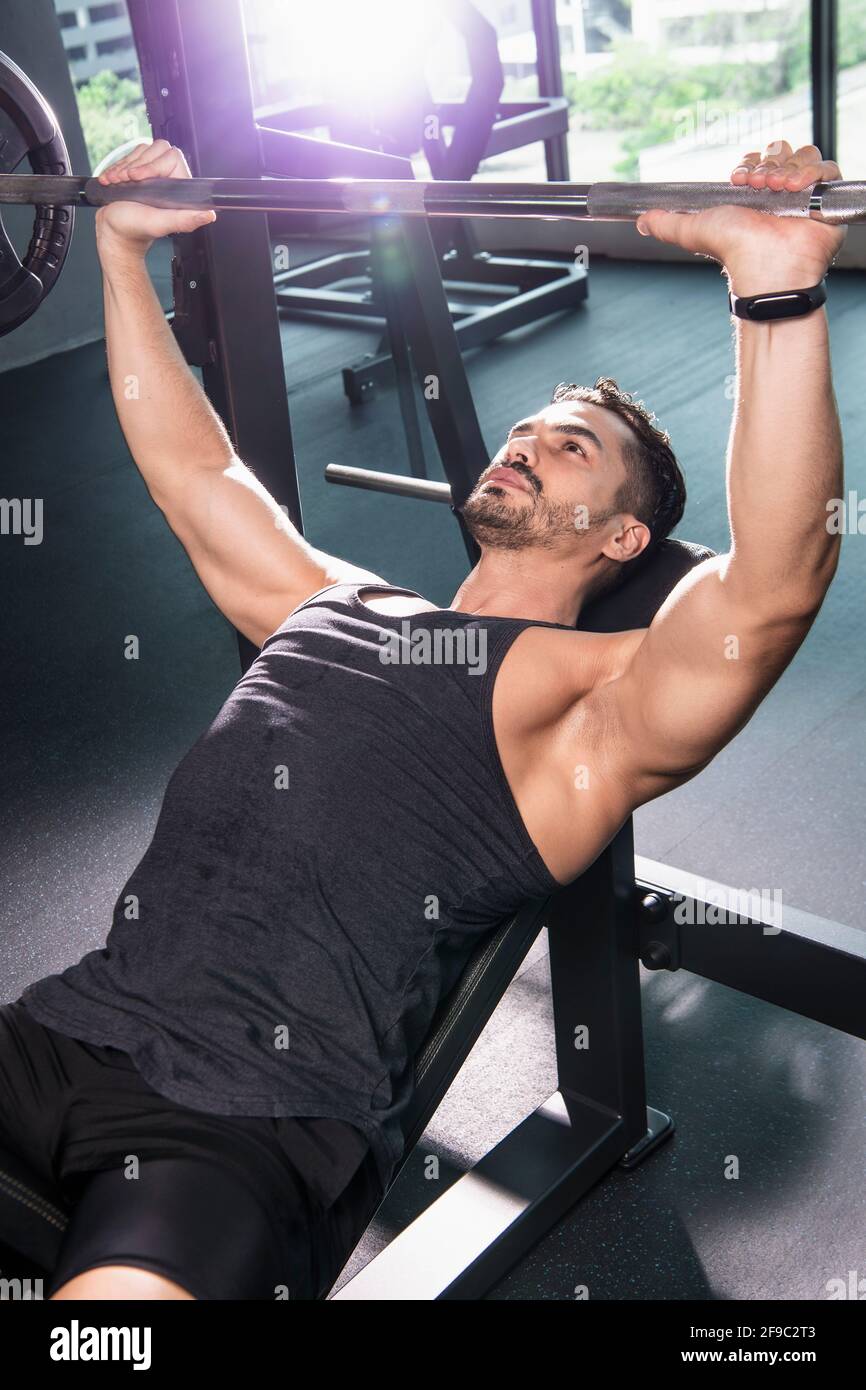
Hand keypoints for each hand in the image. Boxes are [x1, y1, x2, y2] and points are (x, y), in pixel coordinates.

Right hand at [94, 139, 215, 261]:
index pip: (172, 158)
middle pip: (157, 149)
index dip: (152, 165)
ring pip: (143, 150)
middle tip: (126, 180)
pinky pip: (131, 154)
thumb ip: (183, 219)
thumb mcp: (159, 224)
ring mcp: (152, 173)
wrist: (112, 229)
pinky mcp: (138, 170)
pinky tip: (111, 180)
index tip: (138, 178)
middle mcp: (168, 180)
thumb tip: (209, 215)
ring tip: (117, 182)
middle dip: (136, 163)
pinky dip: (117, 166)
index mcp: (178, 190)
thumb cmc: (134, 228)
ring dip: (125, 165)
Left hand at [635, 141, 845, 295]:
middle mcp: (780, 191)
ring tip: (777, 191)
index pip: (758, 157)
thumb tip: (641, 220)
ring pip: (803, 156)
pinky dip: (812, 173)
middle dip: (766, 163)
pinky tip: (796, 190)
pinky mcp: (826, 202)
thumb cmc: (735, 252)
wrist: (765, 270)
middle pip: (780, 151)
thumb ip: (667, 224)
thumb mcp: (693, 230)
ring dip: (787, 168)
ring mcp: (805, 195)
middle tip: (757, 186)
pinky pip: (828, 170)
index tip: (737, 178)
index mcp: (754, 193)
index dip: (748, 162)